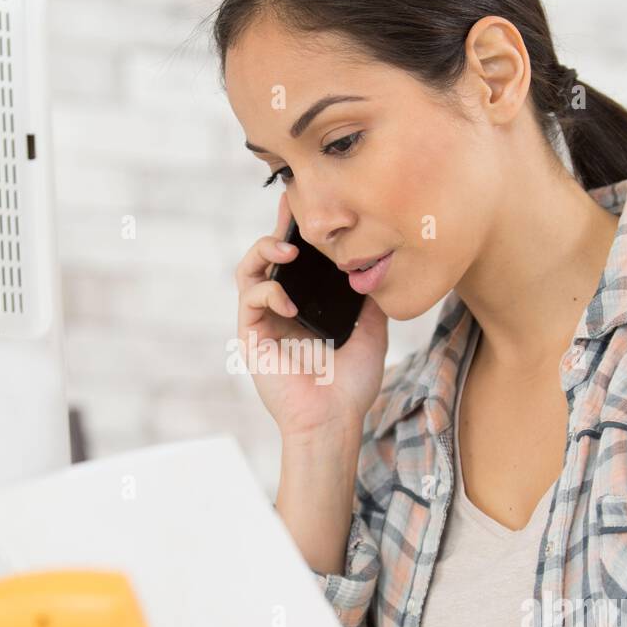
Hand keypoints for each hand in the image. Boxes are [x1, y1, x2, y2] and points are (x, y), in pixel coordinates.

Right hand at [233, 192, 388, 440]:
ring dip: (264, 250)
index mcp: (305, 305)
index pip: (295, 260)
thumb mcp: (371, 331)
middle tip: (292, 210)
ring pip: (248, 269)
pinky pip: (250, 298)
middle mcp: (280, 309)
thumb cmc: (350, 384)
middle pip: (267, 255)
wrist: (334, 420)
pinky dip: (269, 291)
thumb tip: (378, 265)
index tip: (306, 206)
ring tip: (288, 247)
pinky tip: (291, 304)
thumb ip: (369, 298)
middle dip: (277, 228)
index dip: (296, 230)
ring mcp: (263, 321)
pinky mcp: (251, 335)